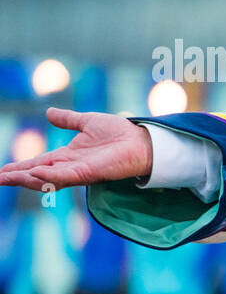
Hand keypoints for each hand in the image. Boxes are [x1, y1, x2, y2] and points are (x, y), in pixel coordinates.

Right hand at [0, 107, 153, 190]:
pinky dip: (50, 176)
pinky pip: (66, 176)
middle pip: (38, 175)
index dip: (20, 168)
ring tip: (7, 177)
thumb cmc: (120, 133)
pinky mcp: (91, 173)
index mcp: (68, 156)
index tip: (2, 172)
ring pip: (48, 179)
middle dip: (17, 177)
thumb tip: (49, 113)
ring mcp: (80, 172)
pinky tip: (35, 173)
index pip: (38, 164)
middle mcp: (71, 167)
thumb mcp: (88, 122)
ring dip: (27, 178)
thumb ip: (68, 120)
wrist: (143, 139)